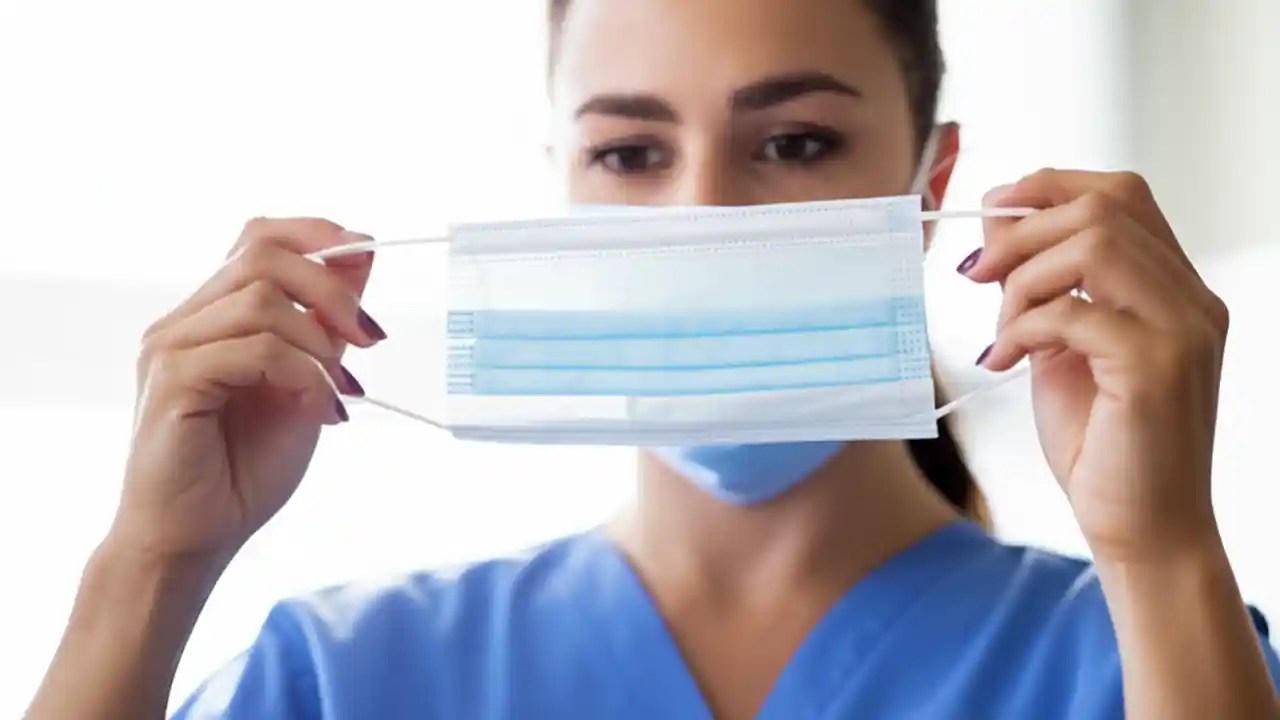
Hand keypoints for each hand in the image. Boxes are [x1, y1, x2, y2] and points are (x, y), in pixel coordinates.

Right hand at [112, 218, 383, 562]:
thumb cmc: (242, 469)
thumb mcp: (306, 383)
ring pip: (261, 299)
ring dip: (319, 341)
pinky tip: (321, 410)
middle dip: (331, 289)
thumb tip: (360, 257)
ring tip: (340, 388)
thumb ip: (325, 325)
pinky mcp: (173, 379)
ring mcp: (172, 347)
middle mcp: (185, 321)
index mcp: (212, 316)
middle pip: (262, 254)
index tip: (368, 257)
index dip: (317, 236)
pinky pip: (253, 349)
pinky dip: (301, 373)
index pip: (259, 238)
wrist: (196, 538)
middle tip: (368, 338)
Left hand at [965, 170, 1229, 561]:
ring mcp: (1183, 329)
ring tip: (1003, 328)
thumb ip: (1045, 293)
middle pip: (1104, 207)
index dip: (1049, 187)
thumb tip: (996, 237)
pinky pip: (1075, 312)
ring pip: (1094, 244)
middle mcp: (1191, 299)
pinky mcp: (1158, 367)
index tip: (993, 214)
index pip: (1122, 194)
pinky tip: (1004, 360)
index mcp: (1175, 288)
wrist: (1143, 529)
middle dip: (1022, 231)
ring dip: (1025, 279)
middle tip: (976, 273)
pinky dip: (1023, 328)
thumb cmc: (1101, 442)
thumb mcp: (1063, 350)